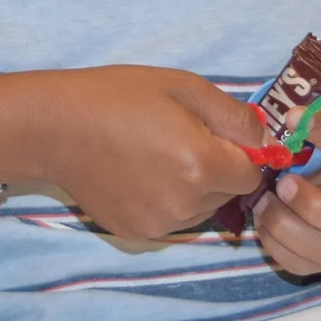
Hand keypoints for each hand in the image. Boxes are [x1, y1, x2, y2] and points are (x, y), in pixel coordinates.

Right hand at [0, 67, 261, 241]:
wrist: (53, 127)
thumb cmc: (116, 96)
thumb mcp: (183, 87)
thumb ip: (233, 115)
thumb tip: (267, 139)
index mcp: (202, 165)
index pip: (253, 174)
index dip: (242, 154)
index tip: (218, 135)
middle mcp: (186, 203)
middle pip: (228, 194)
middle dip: (217, 169)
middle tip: (181, 138)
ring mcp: (159, 223)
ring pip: (201, 210)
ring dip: (193, 188)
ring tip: (156, 156)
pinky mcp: (137, 233)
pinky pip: (171, 219)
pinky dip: (166, 201)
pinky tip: (138, 174)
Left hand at [252, 112, 320, 278]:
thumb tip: (292, 117)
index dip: (312, 202)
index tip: (286, 177)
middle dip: (290, 218)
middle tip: (275, 187)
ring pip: (302, 260)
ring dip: (275, 228)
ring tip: (264, 200)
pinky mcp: (312, 264)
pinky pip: (287, 264)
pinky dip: (269, 240)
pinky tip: (267, 214)